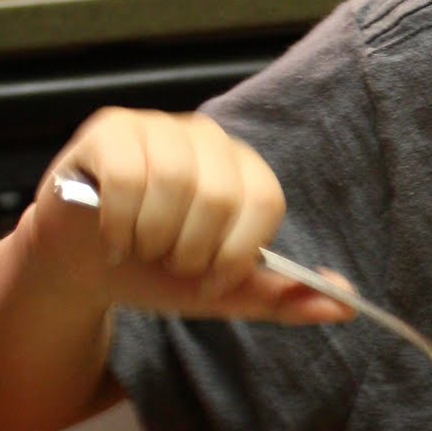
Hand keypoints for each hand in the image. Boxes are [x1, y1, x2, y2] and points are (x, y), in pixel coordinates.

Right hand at [23, 108, 352, 324]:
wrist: (85, 266)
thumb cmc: (159, 271)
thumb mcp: (223, 292)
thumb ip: (284, 297)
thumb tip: (345, 304)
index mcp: (245, 169)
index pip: (265, 201)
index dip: (237, 252)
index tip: (211, 279)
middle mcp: (207, 138)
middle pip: (221, 195)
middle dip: (191, 250)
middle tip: (168, 262)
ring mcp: (157, 126)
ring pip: (173, 184)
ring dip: (153, 239)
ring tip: (140, 249)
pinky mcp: (109, 130)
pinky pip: (126, 176)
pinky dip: (120, 223)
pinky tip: (113, 237)